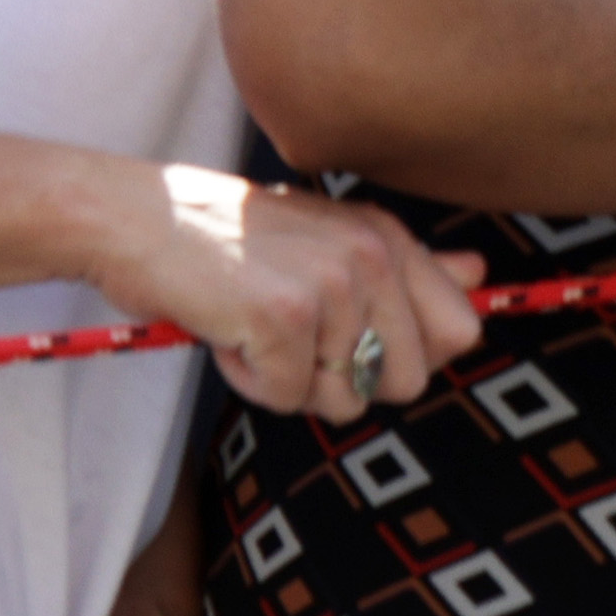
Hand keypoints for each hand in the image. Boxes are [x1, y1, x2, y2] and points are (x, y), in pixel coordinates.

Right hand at [104, 169, 487, 424]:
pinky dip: (248, 380)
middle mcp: (372, 257)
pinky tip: (223, 331)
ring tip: (252, 326)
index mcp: (388, 237)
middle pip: (407, 381)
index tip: (354, 343)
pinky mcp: (282, 317)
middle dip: (346, 381)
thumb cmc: (225, 236)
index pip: (462, 330)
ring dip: (291, 382)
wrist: (133, 216)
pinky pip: (287, 397)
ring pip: (344, 399)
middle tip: (291, 338)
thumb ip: (407, 265)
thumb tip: (482, 276)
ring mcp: (330, 286)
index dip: (411, 357)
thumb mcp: (325, 237)